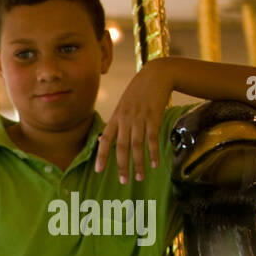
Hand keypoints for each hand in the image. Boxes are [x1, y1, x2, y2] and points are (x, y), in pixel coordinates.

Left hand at [95, 58, 174, 182]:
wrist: (157, 74)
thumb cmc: (139, 91)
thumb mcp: (123, 105)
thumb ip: (116, 122)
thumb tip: (105, 139)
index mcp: (116, 118)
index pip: (105, 140)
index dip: (101, 156)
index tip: (98, 170)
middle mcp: (125, 119)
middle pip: (121, 147)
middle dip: (122, 165)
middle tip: (123, 181)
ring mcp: (140, 118)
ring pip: (137, 145)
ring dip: (138, 163)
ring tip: (140, 177)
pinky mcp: (154, 116)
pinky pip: (152, 138)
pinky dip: (153, 152)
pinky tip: (155, 164)